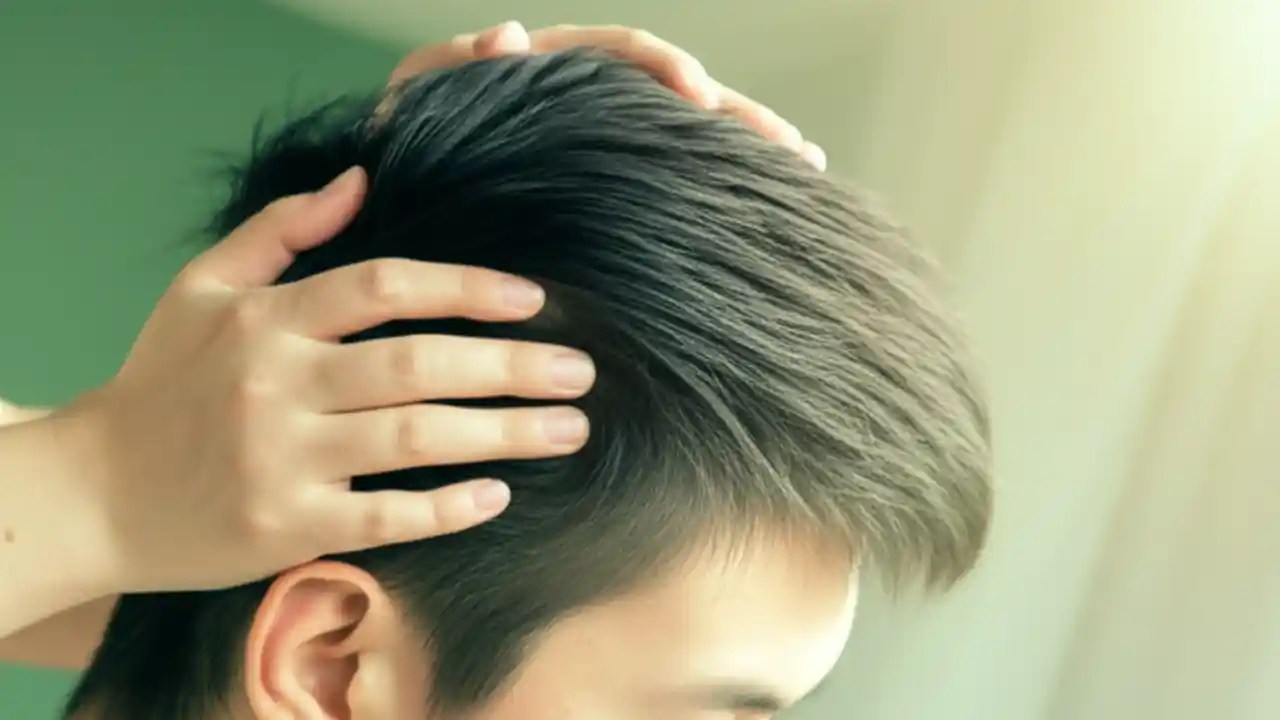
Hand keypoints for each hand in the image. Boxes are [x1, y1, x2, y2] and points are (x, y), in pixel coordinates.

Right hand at [59, 166, 595, 592]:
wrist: (93, 494)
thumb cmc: (164, 383)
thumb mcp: (202, 287)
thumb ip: (281, 228)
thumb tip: (362, 177)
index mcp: (265, 318)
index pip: (384, 286)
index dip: (466, 289)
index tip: (533, 299)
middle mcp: (277, 384)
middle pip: (416, 364)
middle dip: (511, 367)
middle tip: (581, 371)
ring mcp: (282, 459)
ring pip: (414, 438)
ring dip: (503, 433)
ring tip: (569, 430)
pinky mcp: (286, 527)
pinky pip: (386, 516)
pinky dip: (447, 506)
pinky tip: (498, 493)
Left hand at [387, 21, 826, 170]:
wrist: (401, 199)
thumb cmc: (405, 147)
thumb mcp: (417, 102)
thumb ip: (453, 67)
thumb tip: (509, 33)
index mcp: (551, 70)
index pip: (621, 55)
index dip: (665, 68)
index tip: (699, 97)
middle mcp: (590, 104)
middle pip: (681, 96)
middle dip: (740, 117)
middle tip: (793, 146)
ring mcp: (605, 150)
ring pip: (688, 141)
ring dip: (746, 152)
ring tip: (804, 168)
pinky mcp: (611, 193)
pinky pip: (671, 185)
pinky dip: (717, 192)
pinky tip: (764, 210)